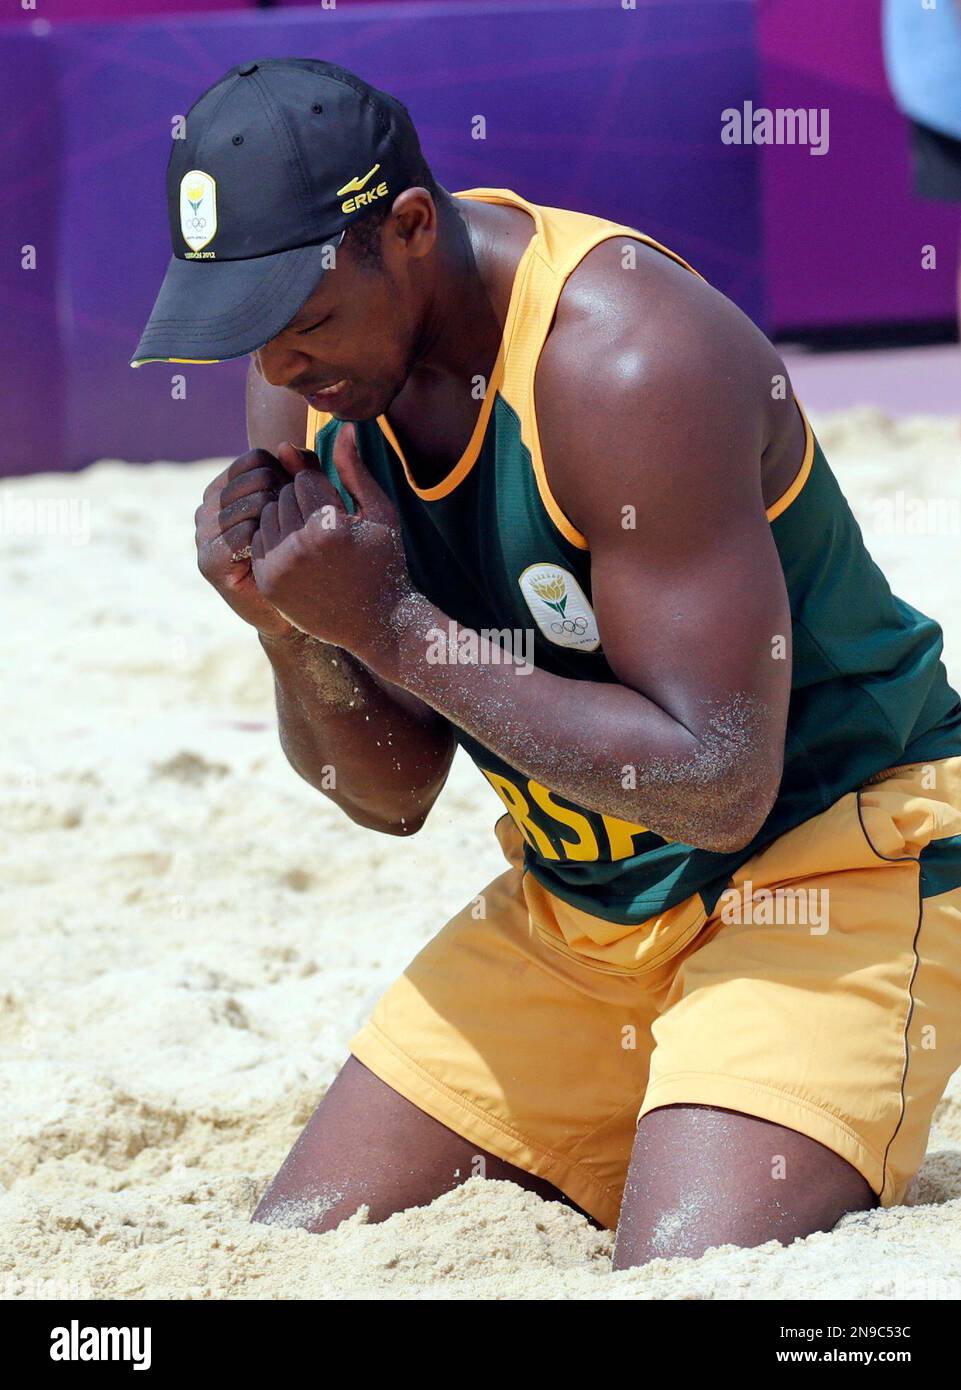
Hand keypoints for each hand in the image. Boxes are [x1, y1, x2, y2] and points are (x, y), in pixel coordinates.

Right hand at [195, 442, 314, 640]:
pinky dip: (266, 543)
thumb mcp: (305, 505)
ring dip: (280, 523)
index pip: (256, 458)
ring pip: (253, 504)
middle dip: (285, 499)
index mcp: (224, 488)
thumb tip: (289, 445)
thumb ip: (302, 470)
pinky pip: (244, 533)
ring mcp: (202, 535)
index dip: (286, 476)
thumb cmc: (303, 553)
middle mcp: (207, 507)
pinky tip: (272, 558)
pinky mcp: (208, 561)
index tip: (296, 505)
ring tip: (284, 545)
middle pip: (257, 478)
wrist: (294, 609)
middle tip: (294, 530)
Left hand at [250, 422, 414, 661]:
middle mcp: (300, 546)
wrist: (377, 624)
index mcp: (330, 525)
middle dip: (302, 505)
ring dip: (285, 521)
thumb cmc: (384, 563)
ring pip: (267, 516)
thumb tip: (339, 427)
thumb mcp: (379, 513)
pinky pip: (257, 541)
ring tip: (312, 541)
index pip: (305, 479)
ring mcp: (280, 567)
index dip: (325, 492)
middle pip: (282, 495)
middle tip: (326, 530)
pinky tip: (299, 557)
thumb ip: (354, 469)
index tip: (340, 514)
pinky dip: (273, 542)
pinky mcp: (268, 583)